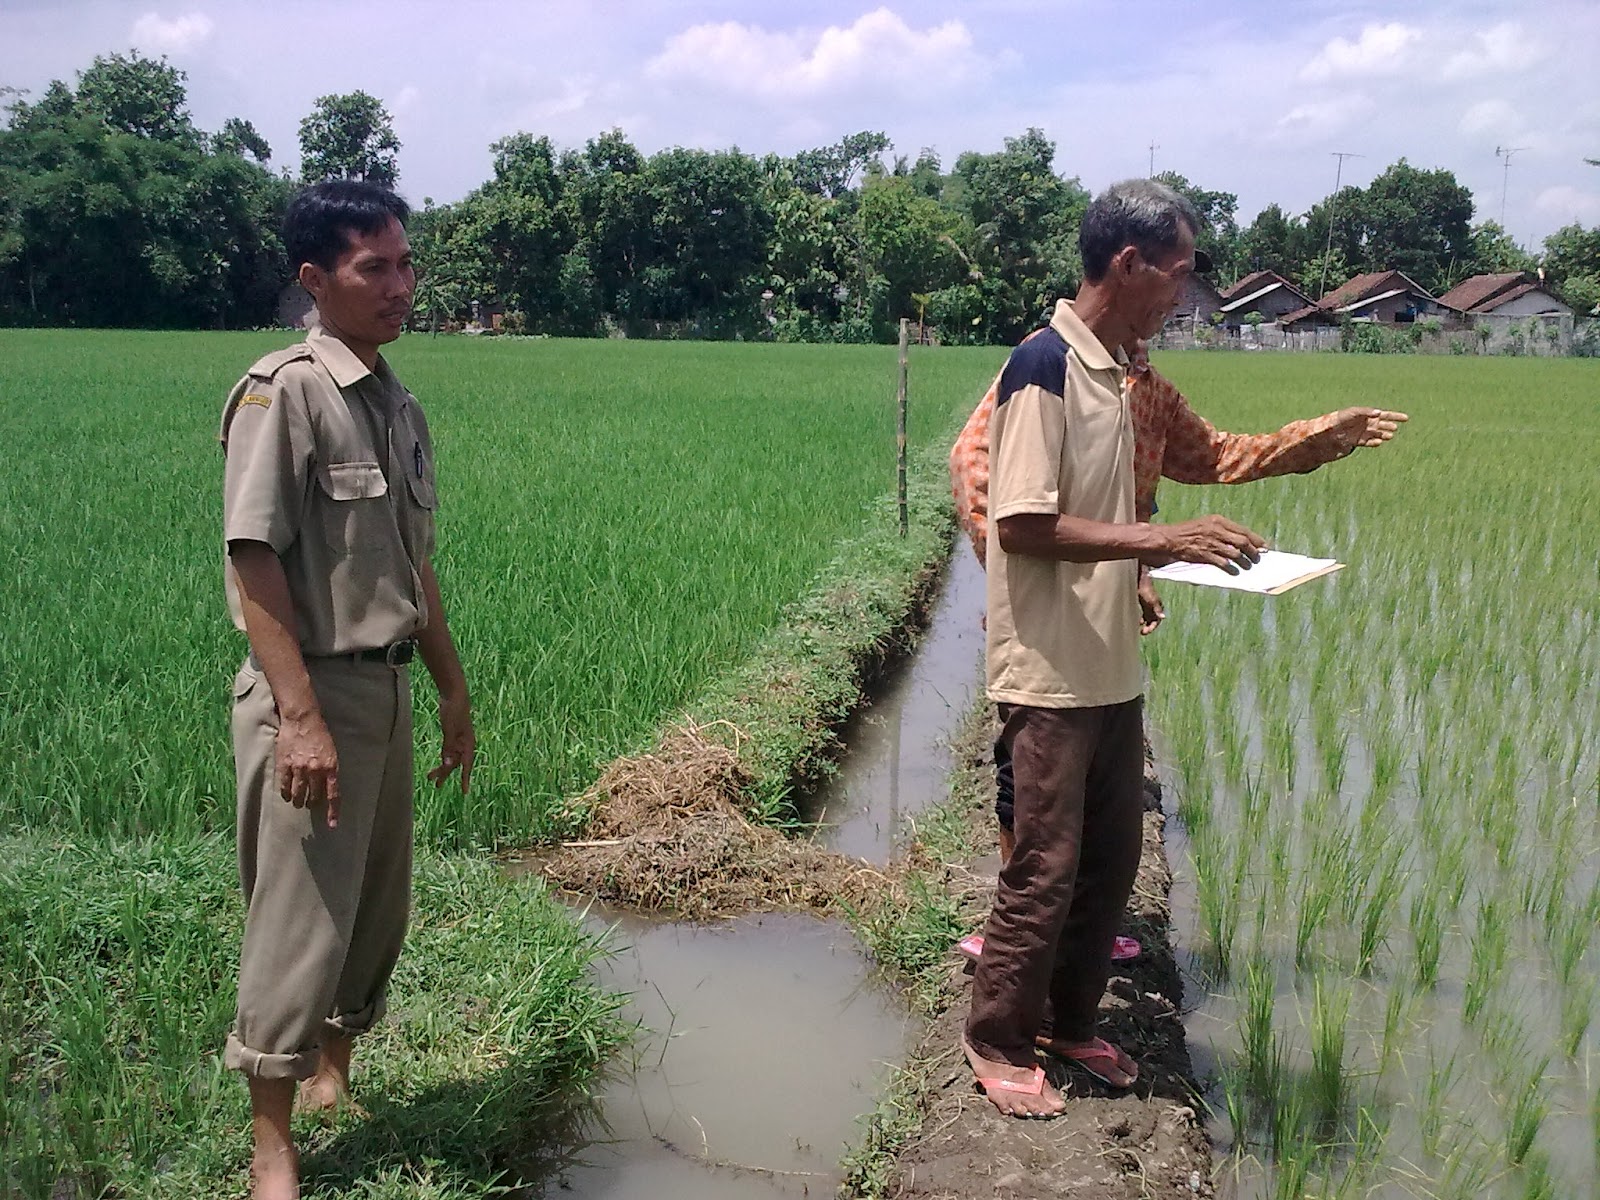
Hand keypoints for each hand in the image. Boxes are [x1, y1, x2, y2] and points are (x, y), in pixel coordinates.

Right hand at [276, 712, 340, 827]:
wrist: (302, 719)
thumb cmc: (320, 734)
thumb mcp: (332, 752)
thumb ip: (330, 769)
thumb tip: (327, 786)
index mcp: (331, 767)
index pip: (333, 794)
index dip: (333, 811)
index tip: (333, 825)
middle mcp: (315, 770)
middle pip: (314, 797)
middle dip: (312, 803)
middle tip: (310, 804)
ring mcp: (298, 768)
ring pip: (297, 794)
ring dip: (298, 801)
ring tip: (297, 802)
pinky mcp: (284, 765)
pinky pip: (284, 785)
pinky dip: (284, 793)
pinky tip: (285, 795)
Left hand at [427, 690, 474, 793]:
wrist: (454, 694)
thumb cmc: (454, 710)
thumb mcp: (450, 730)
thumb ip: (449, 748)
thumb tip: (447, 765)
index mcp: (468, 743)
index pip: (466, 765)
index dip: (465, 779)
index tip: (464, 792)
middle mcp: (464, 743)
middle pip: (455, 763)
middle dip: (446, 774)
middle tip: (436, 785)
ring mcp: (458, 739)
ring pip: (450, 757)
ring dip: (441, 767)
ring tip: (430, 777)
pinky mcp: (452, 734)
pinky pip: (448, 750)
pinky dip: (443, 757)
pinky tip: (439, 762)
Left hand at [1138, 568, 1163, 634]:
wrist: (1140, 581)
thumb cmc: (1146, 590)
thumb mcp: (1152, 601)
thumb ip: (1157, 609)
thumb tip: (1163, 617)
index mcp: (1158, 608)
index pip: (1157, 621)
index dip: (1152, 627)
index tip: (1145, 632)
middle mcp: (1155, 608)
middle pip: (1153, 621)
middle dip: (1148, 628)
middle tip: (1142, 633)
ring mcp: (1149, 606)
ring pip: (1148, 618)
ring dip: (1145, 624)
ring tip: (1140, 629)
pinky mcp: (1144, 604)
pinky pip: (1144, 614)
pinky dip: (1142, 619)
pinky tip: (1138, 622)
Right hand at [1153, 515, 1266, 573]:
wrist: (1168, 539)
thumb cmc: (1187, 532)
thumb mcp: (1206, 524)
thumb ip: (1222, 531)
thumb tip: (1240, 543)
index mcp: (1218, 520)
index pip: (1243, 530)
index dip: (1256, 540)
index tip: (1264, 546)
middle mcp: (1217, 530)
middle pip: (1243, 542)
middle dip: (1253, 552)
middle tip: (1258, 558)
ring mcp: (1211, 542)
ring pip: (1236, 553)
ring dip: (1244, 562)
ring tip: (1248, 567)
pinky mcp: (1204, 554)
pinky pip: (1223, 563)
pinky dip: (1231, 568)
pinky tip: (1234, 572)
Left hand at [1330, 407, 1407, 452]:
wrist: (1322, 434)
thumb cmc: (1336, 420)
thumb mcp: (1351, 413)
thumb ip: (1365, 411)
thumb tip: (1379, 413)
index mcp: (1364, 414)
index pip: (1383, 414)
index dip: (1395, 416)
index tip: (1406, 418)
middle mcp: (1363, 423)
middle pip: (1382, 424)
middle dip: (1390, 425)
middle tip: (1396, 428)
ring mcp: (1360, 433)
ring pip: (1376, 433)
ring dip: (1383, 434)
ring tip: (1390, 436)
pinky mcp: (1354, 442)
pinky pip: (1367, 442)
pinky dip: (1374, 442)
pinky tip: (1379, 442)